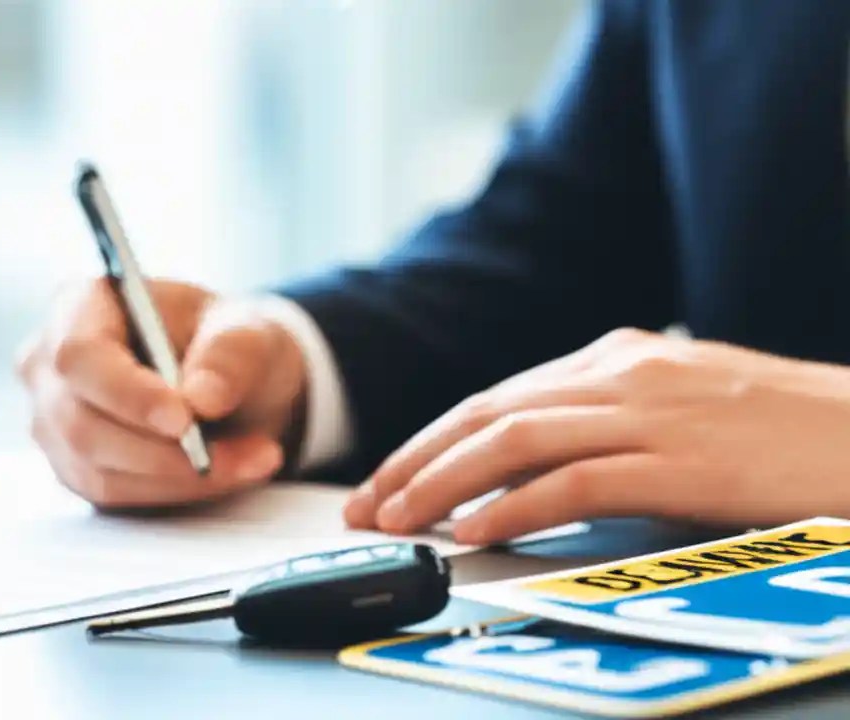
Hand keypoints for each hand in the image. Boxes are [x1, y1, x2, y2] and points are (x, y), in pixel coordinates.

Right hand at [18, 278, 307, 508]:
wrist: (226, 380)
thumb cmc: (223, 341)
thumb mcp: (247, 329)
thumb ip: (232, 353)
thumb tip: (203, 399)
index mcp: (80, 307)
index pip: (79, 355)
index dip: (126, 394)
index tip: (185, 420)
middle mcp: (50, 366)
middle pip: (82, 424)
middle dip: (166, 451)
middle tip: (246, 452)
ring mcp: (54, 422)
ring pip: (100, 470)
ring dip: (181, 476)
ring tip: (254, 459)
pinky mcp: (74, 467)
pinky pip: (115, 494)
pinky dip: (176, 490)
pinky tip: (226, 473)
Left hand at [343, 328, 849, 543]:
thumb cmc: (786, 433)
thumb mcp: (684, 410)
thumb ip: (610, 423)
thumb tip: (530, 470)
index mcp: (620, 357)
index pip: (498, 398)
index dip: (432, 441)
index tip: (387, 479)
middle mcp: (624, 373)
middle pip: (488, 412)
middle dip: (414, 460)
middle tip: (365, 504)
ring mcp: (652, 413)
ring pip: (514, 440)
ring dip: (442, 482)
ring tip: (396, 521)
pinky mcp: (681, 462)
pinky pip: (574, 482)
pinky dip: (513, 505)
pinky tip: (472, 531)